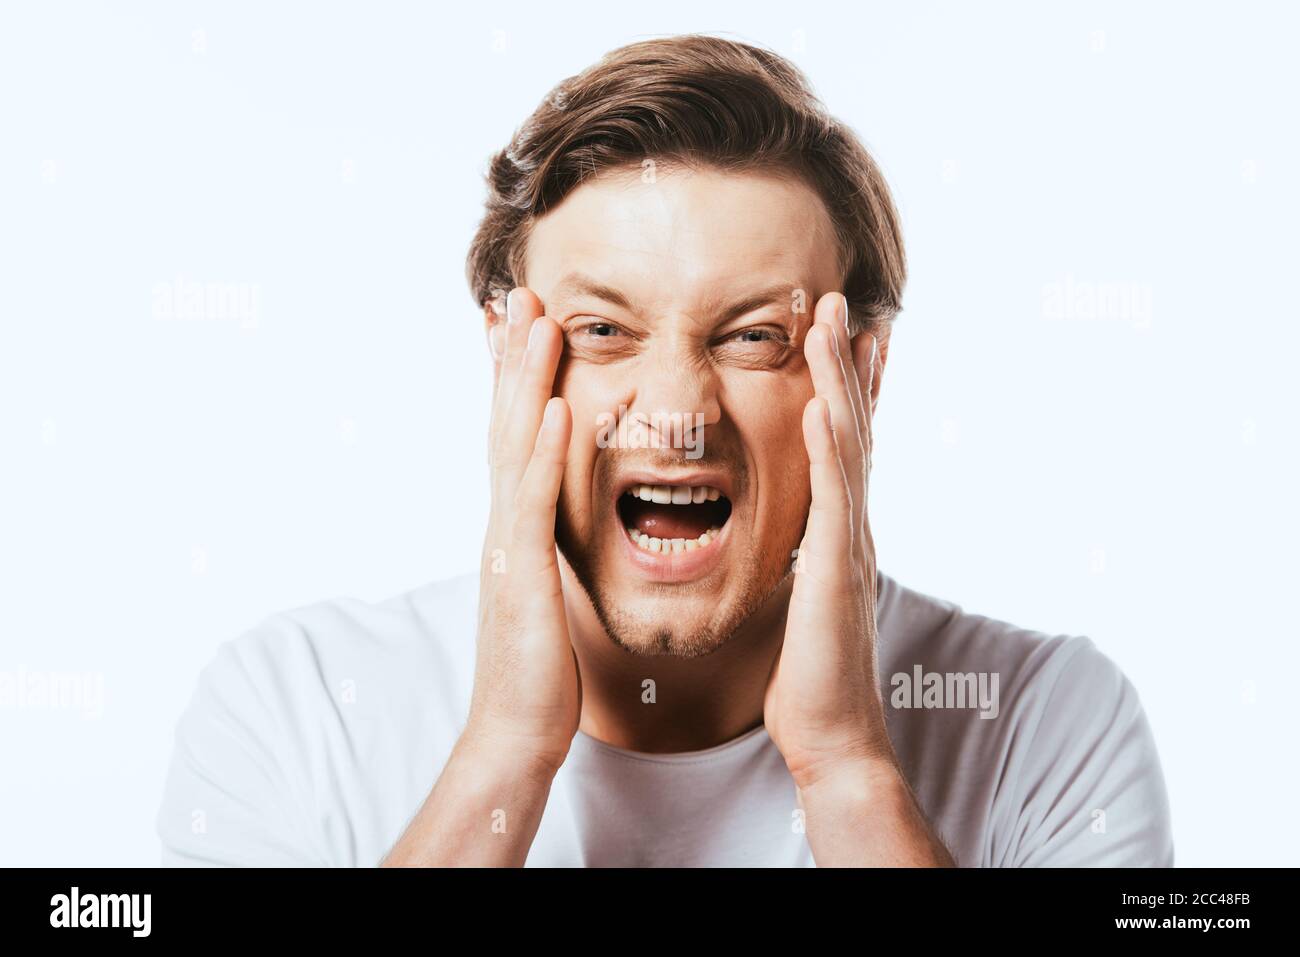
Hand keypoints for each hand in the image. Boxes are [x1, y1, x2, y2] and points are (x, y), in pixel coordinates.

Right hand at [465, 287, 580, 774]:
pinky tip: (558, 407)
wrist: (515, 734)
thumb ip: (545, 551)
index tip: (522, 325)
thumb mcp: (543, 595)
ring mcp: (507, 546)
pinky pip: (536, 503)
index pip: (513, 438)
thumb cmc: (536, 671)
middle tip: (520, 294)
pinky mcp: (523, 576)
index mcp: (514, 529)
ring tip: (536, 321)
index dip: (514, 380)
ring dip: (525, 381)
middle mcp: (503, 526)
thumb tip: (552, 526)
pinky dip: (546, 452)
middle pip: (506, 425)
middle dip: (513, 358)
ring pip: (515, 448)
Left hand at [763, 291, 893, 791]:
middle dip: (847, 361)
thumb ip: (802, 559)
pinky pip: (832, 495)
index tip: (840, 335)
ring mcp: (849, 543)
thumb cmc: (810, 675)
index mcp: (839, 531)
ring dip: (840, 378)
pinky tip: (818, 403)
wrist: (833, 735)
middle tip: (839, 300)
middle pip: (853, 426)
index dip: (846, 387)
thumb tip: (792, 538)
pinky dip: (828, 446)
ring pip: (847, 444)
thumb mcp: (801, 600)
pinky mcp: (835, 569)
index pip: (844, 444)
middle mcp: (852, 526)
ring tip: (832, 321)